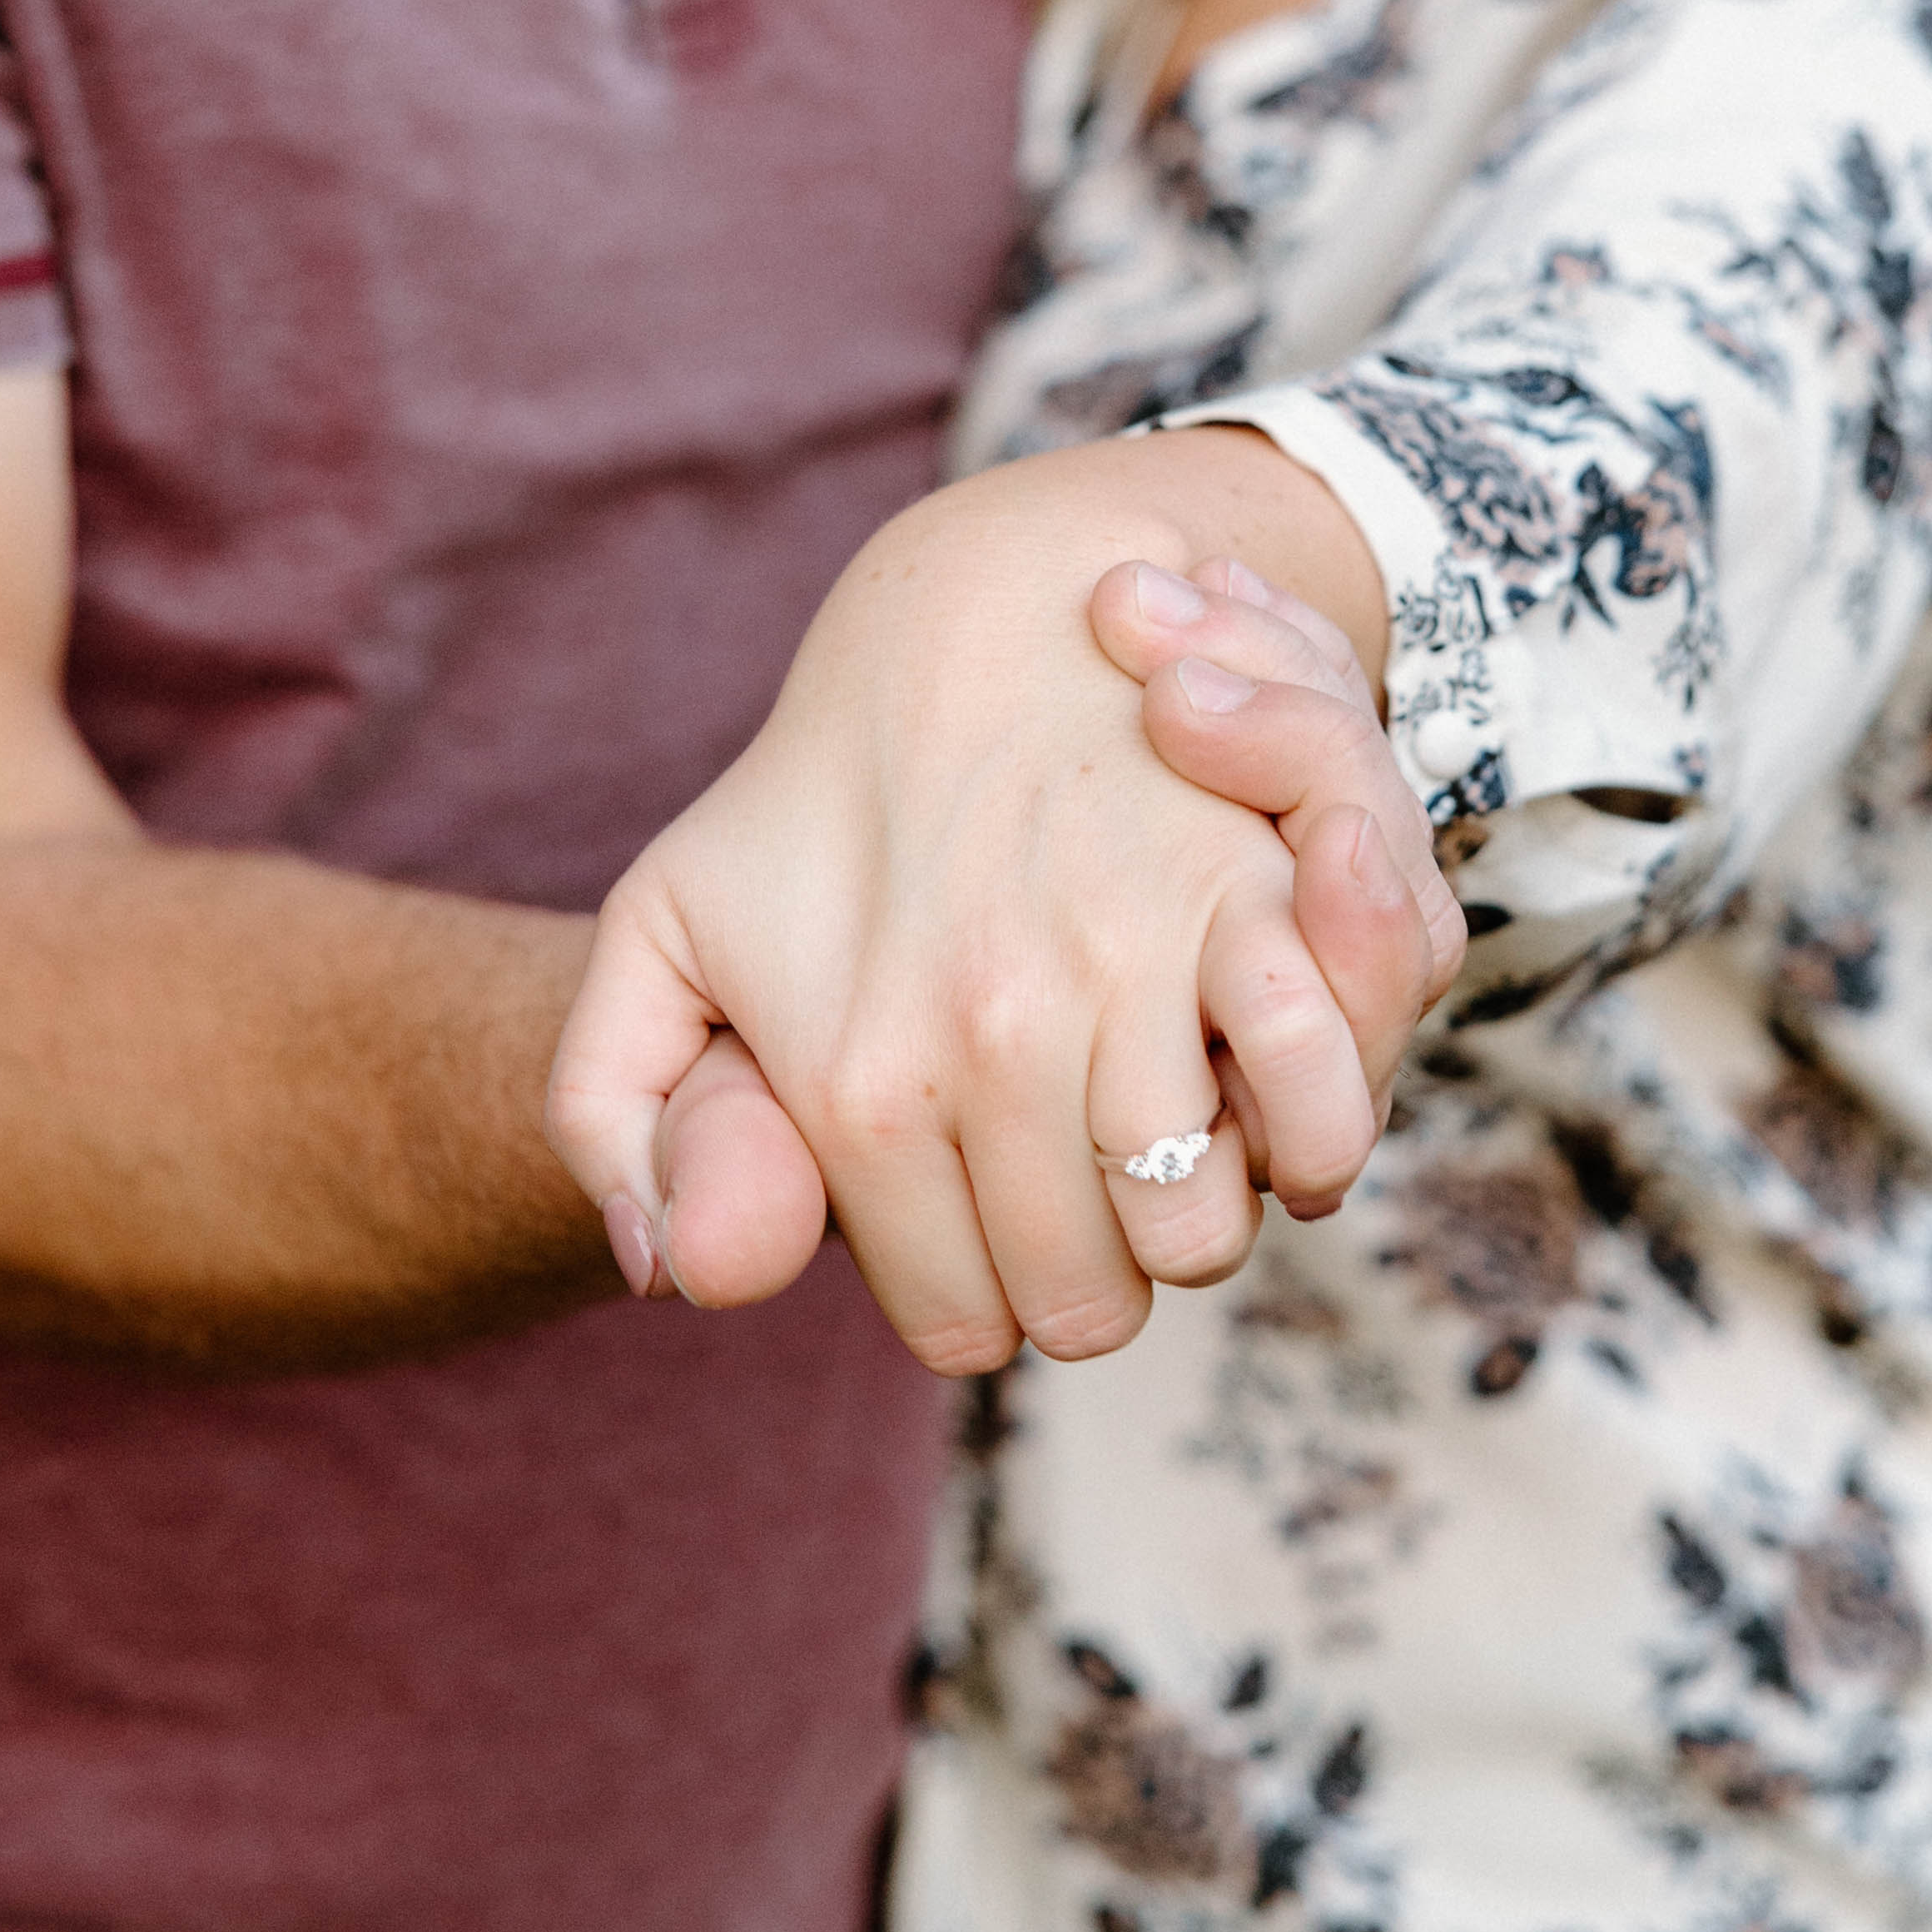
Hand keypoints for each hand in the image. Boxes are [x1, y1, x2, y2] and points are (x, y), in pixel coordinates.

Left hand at [548, 442, 1434, 1376]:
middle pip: (1090, 1300)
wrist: (966, 607)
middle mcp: (992, 1032)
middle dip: (1089, 1273)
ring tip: (1164, 1144)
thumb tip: (673, 1273)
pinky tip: (1261, 1104)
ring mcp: (1127, 964)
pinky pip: (1320, 1100)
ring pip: (1206, 1230)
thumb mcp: (664, 932)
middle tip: (1076, 1187)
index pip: (961, 1324)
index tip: (982, 1227)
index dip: (979, 1297)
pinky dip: (1310, 1135)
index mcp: (859, 1080)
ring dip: (1199, 1213)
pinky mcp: (1250, 897)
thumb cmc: (814, 796)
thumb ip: (611, 1109)